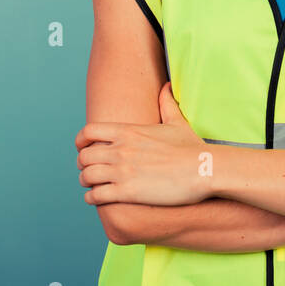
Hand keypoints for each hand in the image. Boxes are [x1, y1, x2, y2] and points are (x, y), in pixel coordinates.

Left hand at [76, 82, 212, 205]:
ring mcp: (122, 171)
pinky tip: (97, 199)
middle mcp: (121, 149)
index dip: (80, 141)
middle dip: (82, 164)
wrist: (204, 169)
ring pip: (86, 176)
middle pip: (83, 156)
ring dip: (85, 182)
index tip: (82, 148)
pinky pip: (96, 196)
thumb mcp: (177, 122)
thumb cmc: (192, 149)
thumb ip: (167, 103)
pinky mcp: (127, 192)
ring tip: (91, 187)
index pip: (89, 132)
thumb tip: (167, 86)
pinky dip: (92, 198)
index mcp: (128, 132)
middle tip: (88, 171)